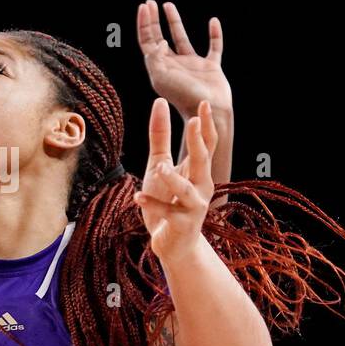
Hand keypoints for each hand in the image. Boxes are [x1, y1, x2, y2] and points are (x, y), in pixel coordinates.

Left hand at [134, 98, 217, 263]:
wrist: (173, 243)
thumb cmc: (168, 199)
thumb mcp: (159, 164)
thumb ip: (160, 136)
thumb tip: (160, 102)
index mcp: (198, 170)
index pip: (206, 143)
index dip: (206, 125)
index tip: (203, 103)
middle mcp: (201, 186)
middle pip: (202, 160)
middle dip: (197, 142)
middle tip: (193, 122)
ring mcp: (194, 206)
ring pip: (186, 190)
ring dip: (173, 178)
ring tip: (159, 167)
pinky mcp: (181, 224)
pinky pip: (166, 212)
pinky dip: (152, 204)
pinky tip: (137, 196)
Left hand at [137, 0, 231, 120]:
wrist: (208, 110)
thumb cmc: (184, 96)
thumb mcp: (162, 78)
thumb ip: (155, 58)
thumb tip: (159, 41)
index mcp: (160, 67)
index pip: (148, 41)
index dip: (144, 24)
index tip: (145, 6)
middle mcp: (174, 65)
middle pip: (160, 38)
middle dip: (153, 21)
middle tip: (150, 3)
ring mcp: (192, 66)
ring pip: (181, 39)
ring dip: (174, 22)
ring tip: (168, 5)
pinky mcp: (211, 68)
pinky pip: (213, 47)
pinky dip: (214, 35)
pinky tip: (213, 21)